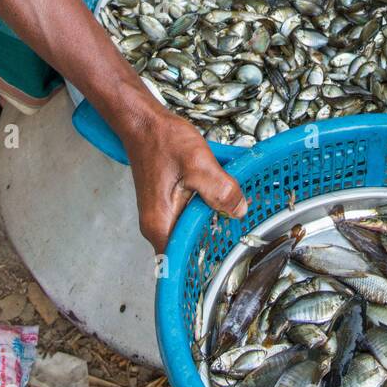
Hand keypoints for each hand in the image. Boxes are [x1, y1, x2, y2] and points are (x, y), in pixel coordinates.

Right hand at [122, 107, 247, 252]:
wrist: (144, 123)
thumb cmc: (163, 141)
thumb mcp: (199, 164)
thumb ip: (221, 191)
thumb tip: (239, 211)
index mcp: (162, 224)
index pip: (183, 263)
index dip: (207, 264)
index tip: (230, 257)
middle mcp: (158, 226)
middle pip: (190, 248)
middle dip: (217, 240)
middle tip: (243, 233)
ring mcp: (162, 216)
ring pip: (193, 231)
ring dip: (213, 222)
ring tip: (236, 212)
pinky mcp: (167, 204)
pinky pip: (191, 216)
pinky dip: (207, 209)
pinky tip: (223, 197)